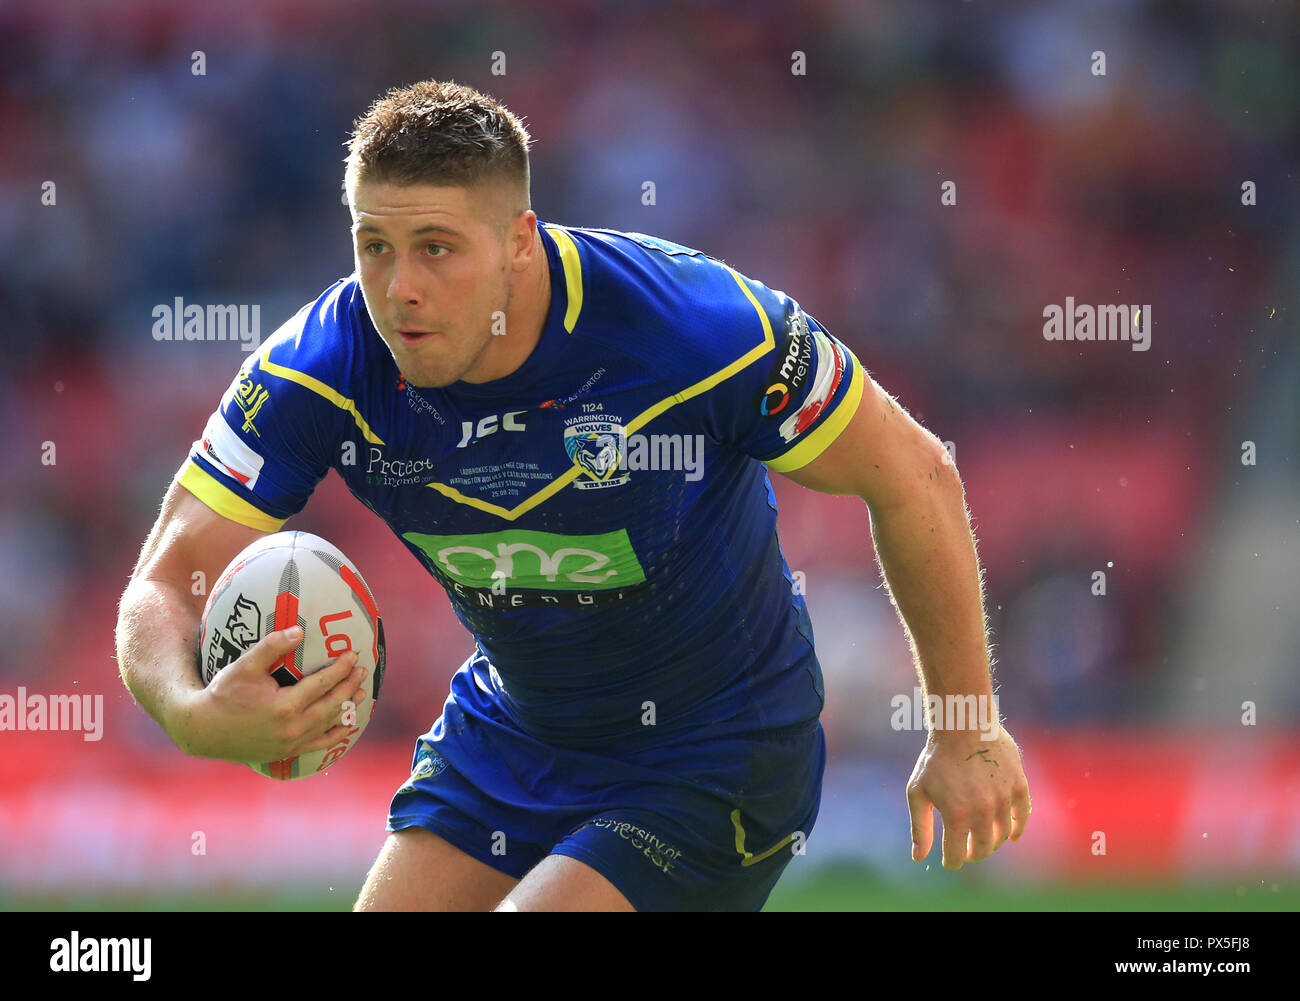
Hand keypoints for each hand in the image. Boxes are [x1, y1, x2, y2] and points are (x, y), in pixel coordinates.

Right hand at [170, 626, 366, 762]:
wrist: (203, 730)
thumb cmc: (222, 694)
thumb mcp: (244, 666)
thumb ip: (272, 646)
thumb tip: (299, 631)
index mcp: (286, 705)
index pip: (323, 683)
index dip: (340, 668)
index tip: (352, 654)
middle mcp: (293, 727)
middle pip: (332, 704)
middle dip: (349, 685)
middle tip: (363, 671)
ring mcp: (291, 743)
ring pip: (329, 724)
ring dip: (347, 707)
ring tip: (360, 693)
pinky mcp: (286, 752)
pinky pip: (318, 745)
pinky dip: (335, 735)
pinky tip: (346, 727)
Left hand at [906, 723, 1030, 869]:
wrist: (962, 723)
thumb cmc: (936, 758)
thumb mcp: (917, 792)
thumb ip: (920, 828)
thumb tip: (919, 858)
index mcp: (956, 814)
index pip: (957, 854)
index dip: (952, 862)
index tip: (949, 861)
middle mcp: (983, 810)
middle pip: (982, 848)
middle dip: (973, 854)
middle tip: (967, 852)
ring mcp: (1004, 799)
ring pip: (1002, 835)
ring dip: (992, 842)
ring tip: (982, 840)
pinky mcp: (1019, 786)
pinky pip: (1022, 816)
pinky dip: (1018, 829)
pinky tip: (1011, 835)